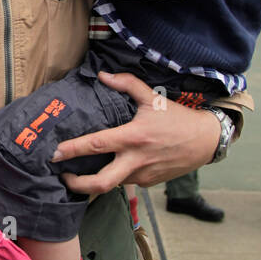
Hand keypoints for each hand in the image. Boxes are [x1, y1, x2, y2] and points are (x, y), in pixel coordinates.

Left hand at [51, 71, 220, 193]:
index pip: (96, 145)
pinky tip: (113, 165)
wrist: (206, 141)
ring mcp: (142, 175)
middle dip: (77, 184)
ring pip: (113, 182)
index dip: (72, 150)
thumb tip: (103, 75)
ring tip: (83, 169)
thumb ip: (127, 84)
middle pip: (100, 184)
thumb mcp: (153, 98)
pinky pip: (126, 181)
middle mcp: (135, 160)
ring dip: (96, 178)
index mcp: (133, 137)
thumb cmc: (178, 119)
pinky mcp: (149, 183)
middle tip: (62, 176)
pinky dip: (116, 174)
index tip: (54, 153)